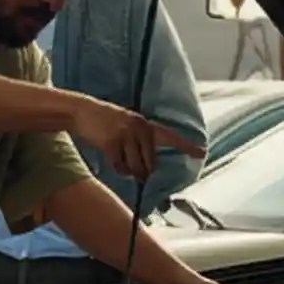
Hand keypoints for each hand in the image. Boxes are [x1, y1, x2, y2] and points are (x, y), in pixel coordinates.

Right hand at [70, 98, 204, 179]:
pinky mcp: (112, 142)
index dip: (186, 146)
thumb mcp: (126, 126)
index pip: (170, 136)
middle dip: (142, 171)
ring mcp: (126, 135)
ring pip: (136, 167)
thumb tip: (145, 172)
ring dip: (128, 171)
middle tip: (132, 169)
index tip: (201, 153)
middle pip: (150, 163)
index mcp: (146, 124)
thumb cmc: (104, 122)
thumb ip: (139, 143)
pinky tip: (110, 158)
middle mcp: (140, 128)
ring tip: (119, 161)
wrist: (82, 111)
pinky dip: (116, 168)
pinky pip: (120, 166)